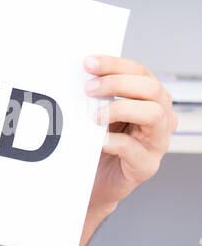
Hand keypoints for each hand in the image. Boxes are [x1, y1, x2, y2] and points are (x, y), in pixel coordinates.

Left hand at [83, 54, 177, 211]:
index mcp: (151, 100)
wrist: (96, 182)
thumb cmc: (100, 144)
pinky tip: (97, 140)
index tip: (89, 63)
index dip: (115, 65)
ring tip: (94, 117)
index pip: (141, 73)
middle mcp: (161, 117)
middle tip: (88, 89)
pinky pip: (133, 149)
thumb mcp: (102, 114)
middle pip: (151, 89)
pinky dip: (113, 141)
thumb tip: (83, 74)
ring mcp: (157, 142)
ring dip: (120, 109)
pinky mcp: (146, 165)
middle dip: (117, 83)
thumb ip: (99, 96)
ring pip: (153, 114)